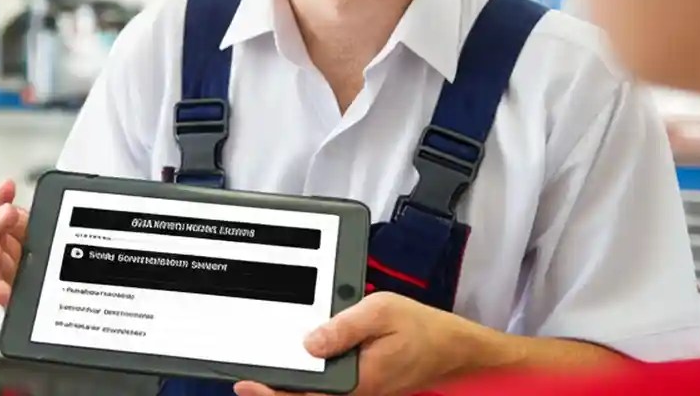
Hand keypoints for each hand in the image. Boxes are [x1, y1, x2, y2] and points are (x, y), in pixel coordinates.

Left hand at [232, 292, 515, 395]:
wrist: (453, 347)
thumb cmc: (422, 328)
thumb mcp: (380, 313)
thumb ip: (343, 327)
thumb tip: (309, 342)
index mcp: (358, 380)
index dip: (273, 393)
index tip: (248, 382)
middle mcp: (357, 391)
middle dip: (276, 391)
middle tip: (246, 380)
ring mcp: (360, 390)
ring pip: (318, 394)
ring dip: (291, 387)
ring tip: (264, 376)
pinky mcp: (363, 383)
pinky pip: (331, 387)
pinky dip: (311, 381)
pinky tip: (298, 367)